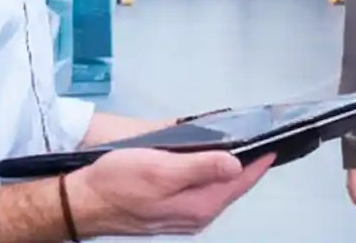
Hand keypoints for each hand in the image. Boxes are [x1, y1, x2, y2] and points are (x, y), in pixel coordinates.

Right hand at [68, 147, 274, 236]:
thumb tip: (237, 165)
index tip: (274, 143)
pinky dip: (207, 174)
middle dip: (246, 165)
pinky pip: (198, 191)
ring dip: (226, 169)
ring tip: (238, 146)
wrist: (81, 201)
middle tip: (259, 140)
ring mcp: (182, 215)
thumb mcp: (162, 168)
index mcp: (199, 206)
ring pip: (215, 189)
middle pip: (230, 187)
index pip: (241, 182)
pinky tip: (205, 160)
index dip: (259, 162)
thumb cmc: (119, 182)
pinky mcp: (168, 210)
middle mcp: (195, 215)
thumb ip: (202, 167)